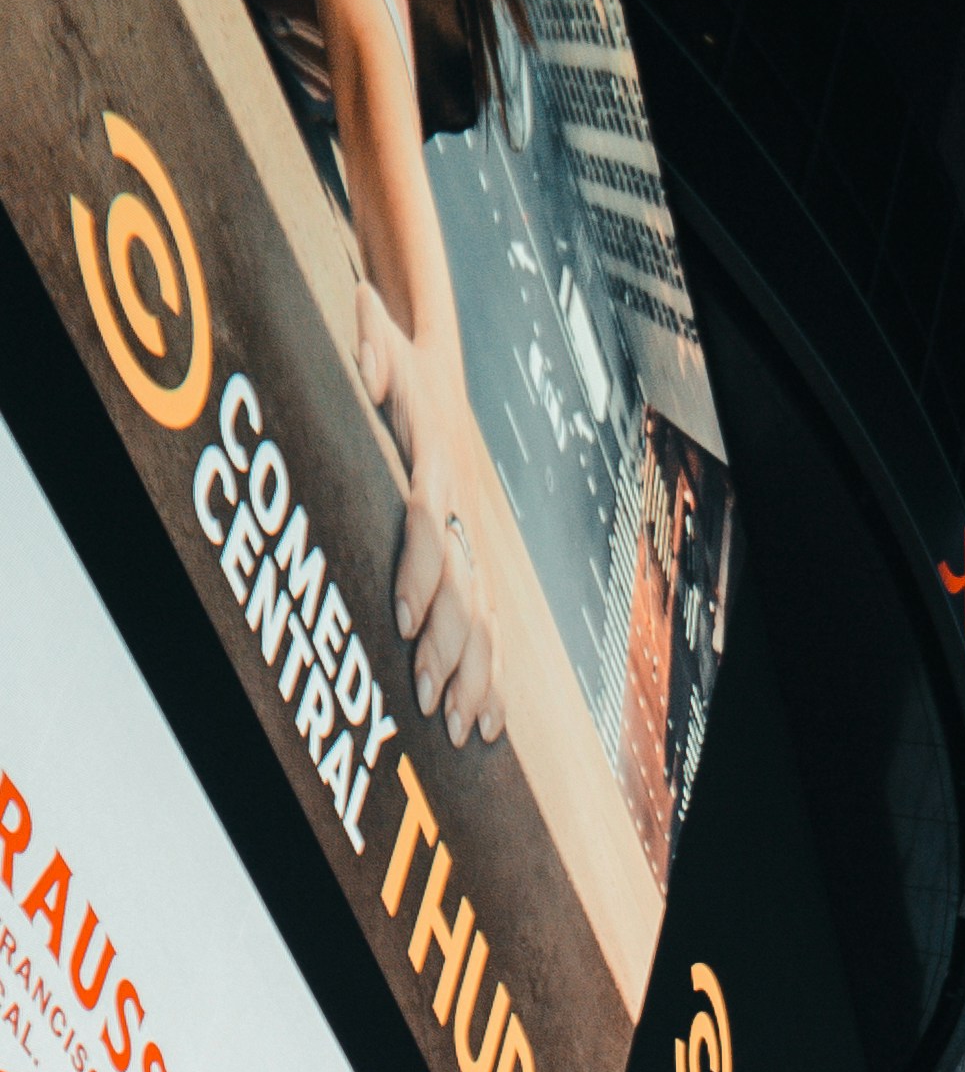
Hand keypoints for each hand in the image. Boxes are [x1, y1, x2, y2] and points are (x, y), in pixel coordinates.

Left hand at [355, 275, 502, 749]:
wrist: (437, 369)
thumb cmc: (397, 362)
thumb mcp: (382, 340)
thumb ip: (372, 345)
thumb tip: (366, 354)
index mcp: (434, 469)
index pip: (430, 530)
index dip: (420, 576)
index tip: (403, 621)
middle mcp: (460, 514)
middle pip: (463, 593)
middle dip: (449, 653)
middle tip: (430, 703)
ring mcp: (472, 542)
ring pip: (485, 622)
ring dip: (475, 679)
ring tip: (462, 730)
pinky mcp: (474, 561)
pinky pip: (489, 628)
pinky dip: (492, 679)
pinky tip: (488, 726)